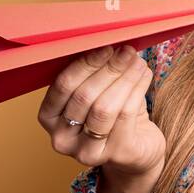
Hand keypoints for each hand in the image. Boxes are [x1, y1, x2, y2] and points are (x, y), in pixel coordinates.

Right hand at [37, 45, 166, 192]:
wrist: (137, 151)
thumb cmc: (114, 116)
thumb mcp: (98, 92)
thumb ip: (95, 71)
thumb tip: (109, 38)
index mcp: (49, 117)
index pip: (62, 86)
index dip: (85, 63)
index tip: (105, 45)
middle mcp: (61, 138)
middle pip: (84, 95)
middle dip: (107, 69)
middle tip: (125, 51)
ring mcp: (86, 151)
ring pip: (104, 107)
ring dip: (124, 78)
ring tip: (137, 61)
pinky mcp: (115, 154)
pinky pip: (125, 115)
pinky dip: (137, 89)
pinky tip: (144, 75)